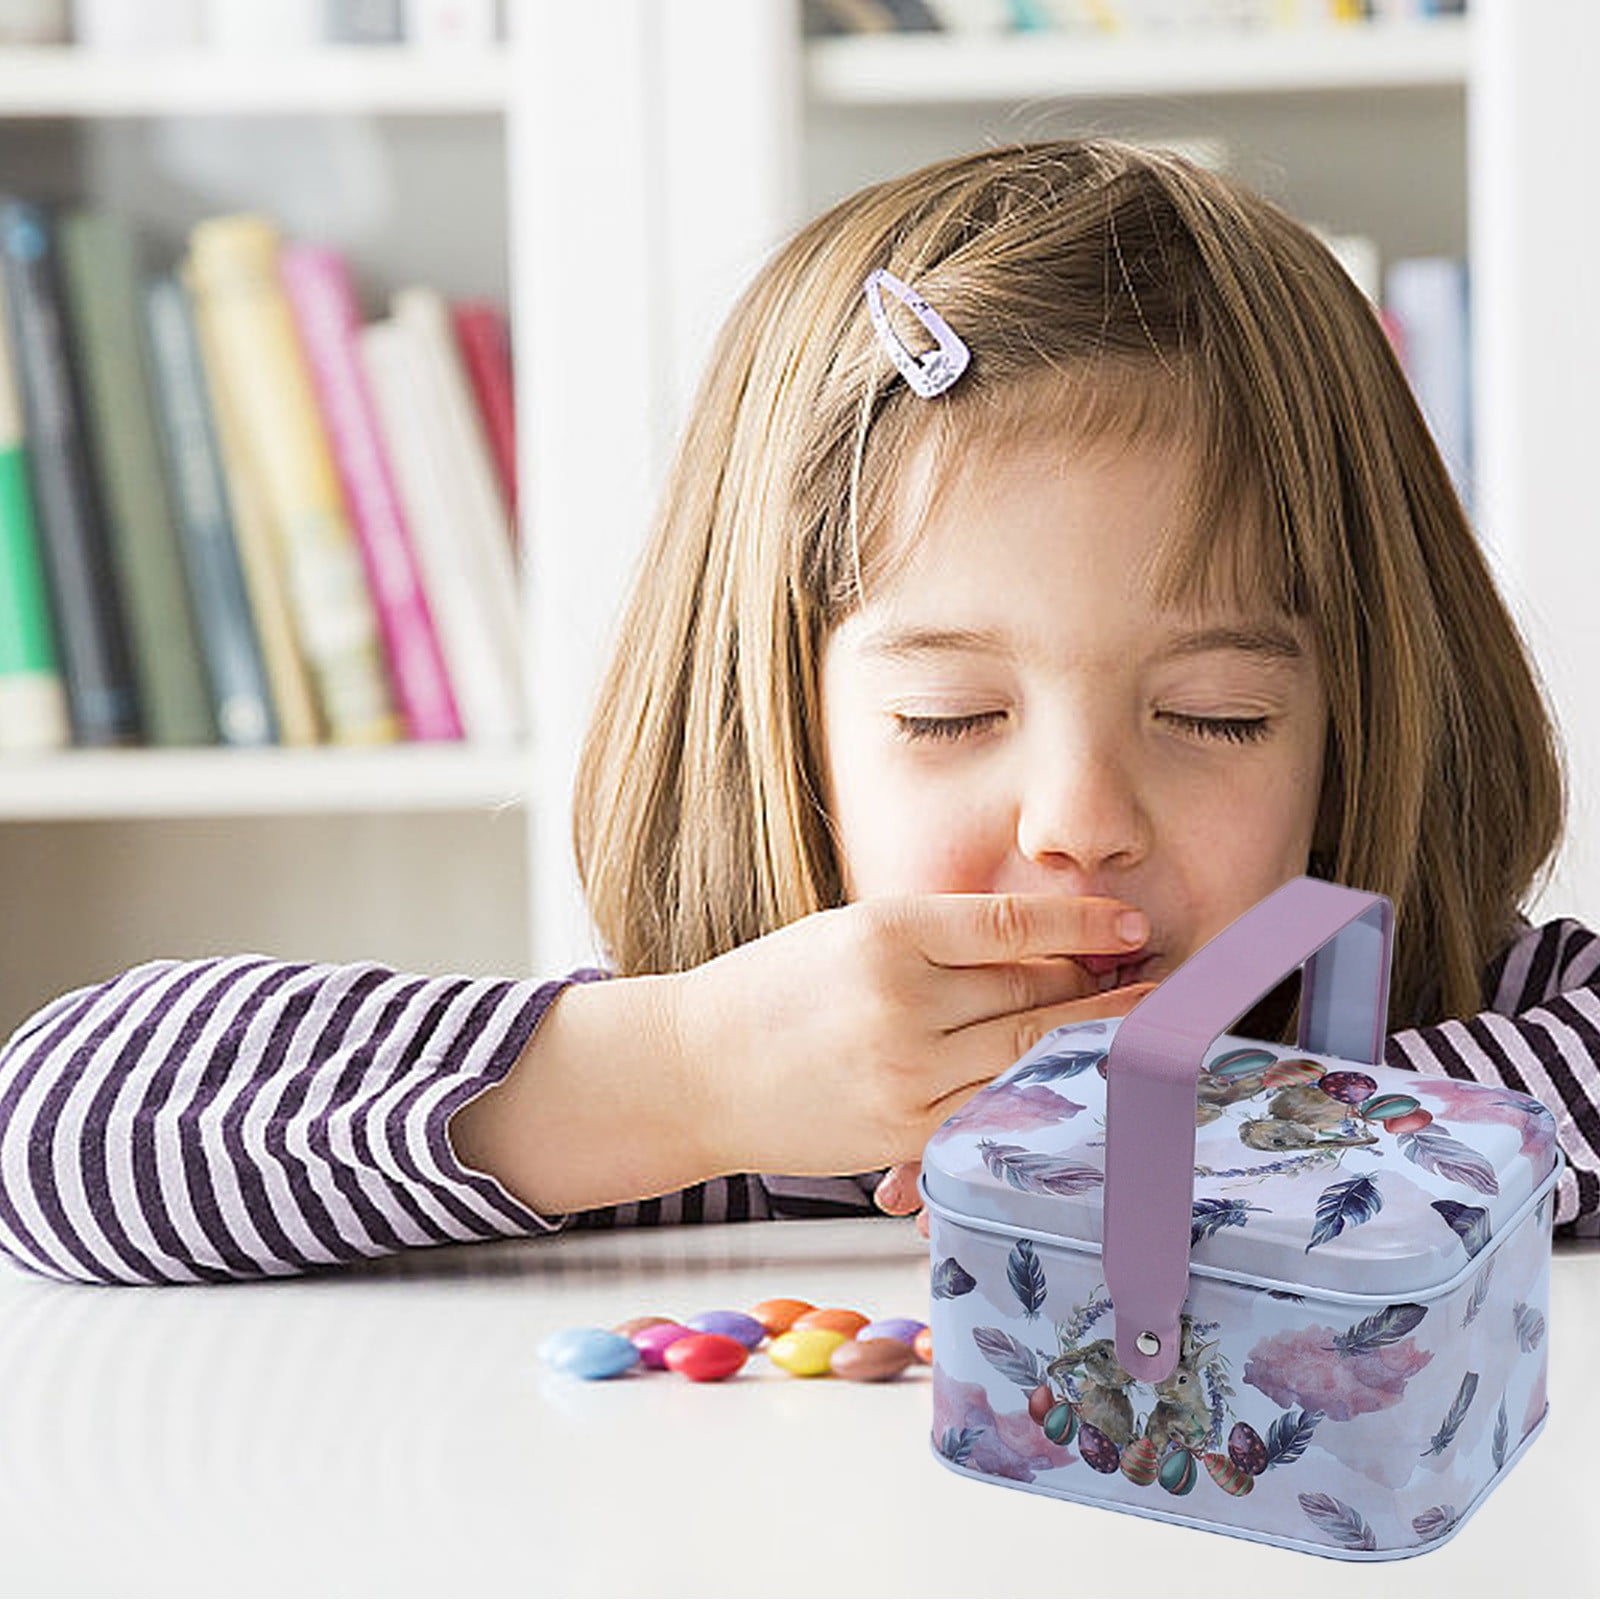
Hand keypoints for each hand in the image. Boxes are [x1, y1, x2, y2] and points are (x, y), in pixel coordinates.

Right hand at [668, 892, 1156, 1184]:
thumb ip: (938, 939)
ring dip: (1093, 1045)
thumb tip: (1043, 949)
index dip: (1087, 923)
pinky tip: (1083, 1087)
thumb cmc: (774, 991)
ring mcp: (905, 1073)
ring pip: (1028, 1055)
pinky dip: (1046, 1097)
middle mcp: (901, 1000)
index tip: (1136, 926)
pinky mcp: (904, 1130)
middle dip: (1104, 988)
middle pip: (1034, 993)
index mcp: (887, 932)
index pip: (1014, 923)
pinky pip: (995, 1111)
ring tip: (1145, 1036)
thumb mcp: (850, 933)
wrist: (695, 1069)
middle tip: (1161, 984)